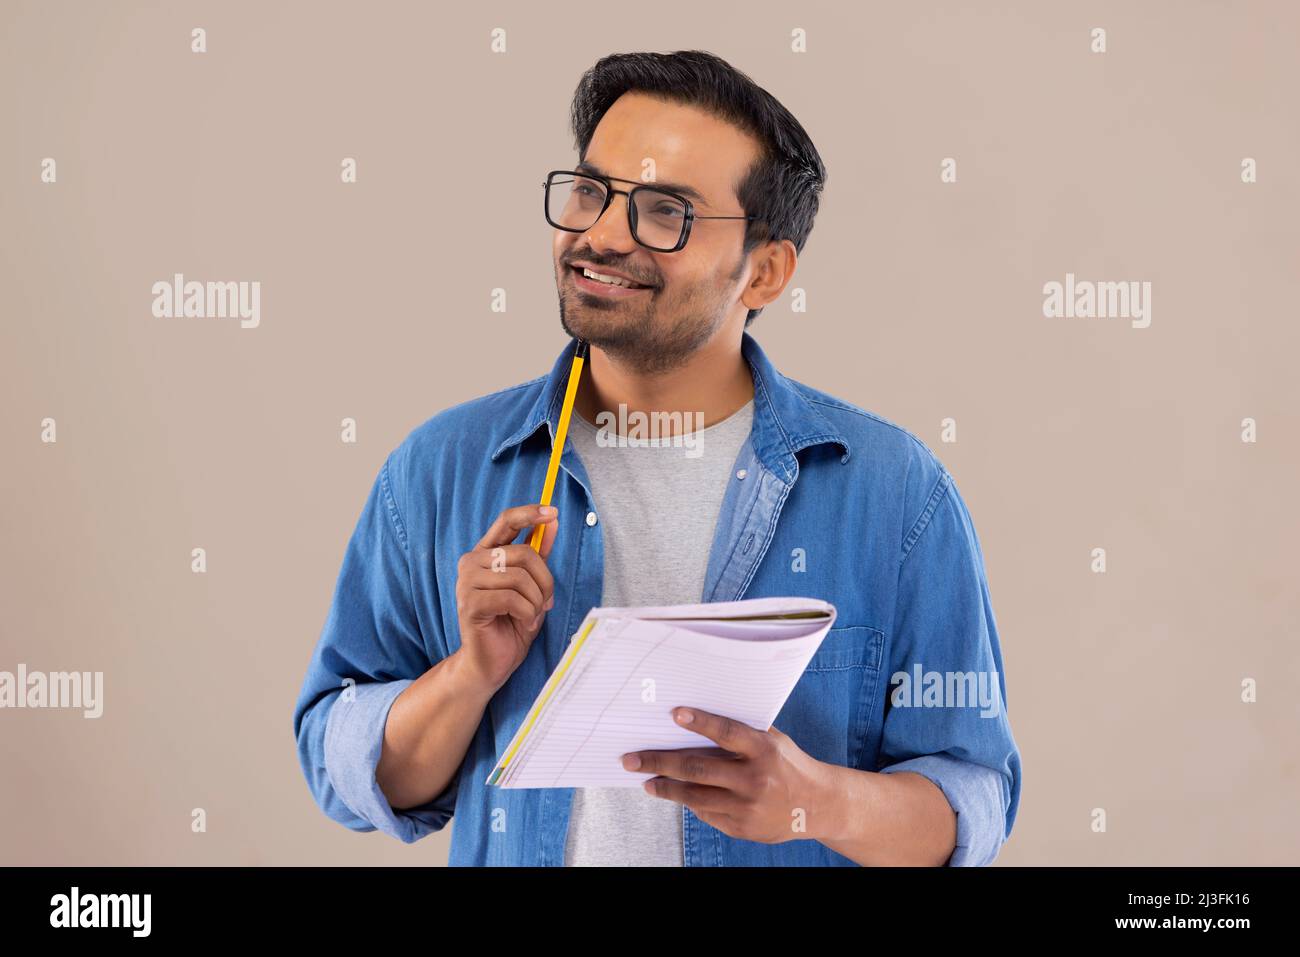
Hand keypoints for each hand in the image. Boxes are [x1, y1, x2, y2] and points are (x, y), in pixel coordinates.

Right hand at [454, 503, 557, 692]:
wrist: (490, 663)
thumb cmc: (510, 624)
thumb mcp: (532, 586)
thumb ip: (539, 554)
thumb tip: (552, 521)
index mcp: (485, 554)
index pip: (506, 521)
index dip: (530, 514)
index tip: (553, 512)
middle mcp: (471, 562)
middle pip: (523, 553)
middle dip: (545, 580)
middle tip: (546, 602)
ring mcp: (466, 582)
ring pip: (520, 577)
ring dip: (536, 600)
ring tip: (531, 616)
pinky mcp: (470, 604)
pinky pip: (513, 599)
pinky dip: (527, 613)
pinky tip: (523, 622)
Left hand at [622, 708, 823, 844]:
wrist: (819, 805)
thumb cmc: (788, 764)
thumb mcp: (773, 741)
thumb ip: (742, 732)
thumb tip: (697, 720)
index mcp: (764, 750)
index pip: (727, 732)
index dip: (700, 722)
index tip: (674, 713)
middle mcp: (755, 779)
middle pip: (698, 768)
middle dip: (659, 762)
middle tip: (631, 759)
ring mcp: (748, 807)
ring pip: (695, 797)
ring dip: (666, 788)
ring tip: (646, 781)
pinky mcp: (742, 828)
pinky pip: (707, 814)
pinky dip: (691, 803)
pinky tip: (677, 795)